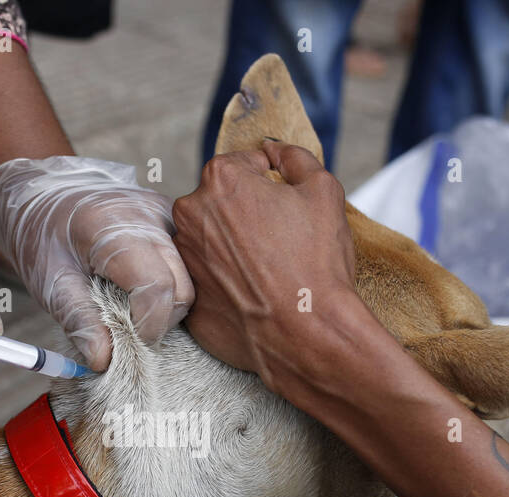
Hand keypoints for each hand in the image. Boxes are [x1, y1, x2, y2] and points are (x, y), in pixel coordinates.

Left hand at [0, 156, 192, 370]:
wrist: (46, 194)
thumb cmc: (43, 238)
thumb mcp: (51, 284)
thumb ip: (79, 321)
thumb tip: (104, 361)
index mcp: (115, 228)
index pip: (157, 289)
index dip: (147, 327)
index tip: (126, 342)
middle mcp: (152, 216)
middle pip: (183, 289)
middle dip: (160, 320)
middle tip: (125, 325)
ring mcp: (168, 215)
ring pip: (192, 279)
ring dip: (167, 304)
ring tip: (130, 302)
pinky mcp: (175, 220)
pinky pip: (188, 265)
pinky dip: (170, 285)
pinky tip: (140, 286)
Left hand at [171, 142, 357, 385]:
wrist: (306, 333)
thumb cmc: (316, 263)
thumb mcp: (324, 191)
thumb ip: (295, 158)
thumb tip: (275, 151)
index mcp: (220, 180)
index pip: (244, 166)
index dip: (271, 184)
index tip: (287, 209)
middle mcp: (191, 215)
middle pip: (221, 202)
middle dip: (247, 214)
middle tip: (280, 242)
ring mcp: (185, 259)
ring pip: (212, 241)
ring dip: (233, 248)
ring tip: (268, 271)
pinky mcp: (188, 297)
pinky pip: (208, 280)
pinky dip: (227, 283)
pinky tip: (254, 294)